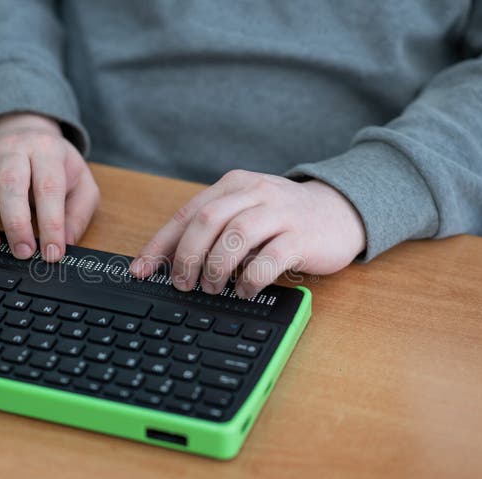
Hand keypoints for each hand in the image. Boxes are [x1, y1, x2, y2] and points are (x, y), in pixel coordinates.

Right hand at [0, 113, 99, 260]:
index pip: (49, 187)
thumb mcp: (81, 184)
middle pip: (10, 181)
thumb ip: (78, 214)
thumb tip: (66, 244)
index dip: (51, 223)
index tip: (52, 253)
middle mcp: (13, 148)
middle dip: (16, 222)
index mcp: (47, 151)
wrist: (27, 129)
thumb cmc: (56, 165)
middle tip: (23, 253)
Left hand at [129, 170, 365, 297]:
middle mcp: (255, 193)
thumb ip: (215, 230)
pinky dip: (250, 278)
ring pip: (236, 236)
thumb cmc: (283, 219)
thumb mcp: (246, 213)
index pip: (188, 212)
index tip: (142, 269)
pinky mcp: (302, 236)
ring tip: (212, 288)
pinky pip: (269, 258)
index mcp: (234, 185)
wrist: (340, 211)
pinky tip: (245, 290)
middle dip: (187, 256)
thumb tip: (172, 262)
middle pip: (207, 220)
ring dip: (216, 267)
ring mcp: (280, 212)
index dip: (161, 243)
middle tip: (183, 283)